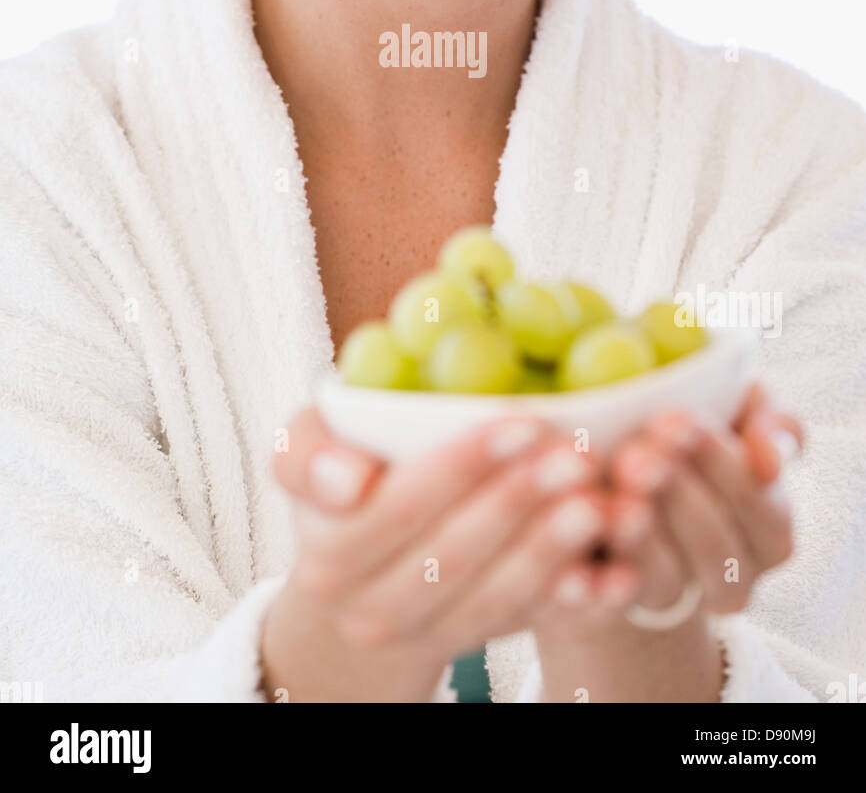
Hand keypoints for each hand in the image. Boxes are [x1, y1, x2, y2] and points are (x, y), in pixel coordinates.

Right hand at [260, 406, 608, 701]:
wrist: (367, 566)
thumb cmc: (351, 472)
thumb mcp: (308, 451)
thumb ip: (307, 454)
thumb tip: (350, 481)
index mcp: (330, 556)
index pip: (399, 508)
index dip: (463, 467)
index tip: (523, 422)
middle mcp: (371, 612)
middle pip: (453, 559)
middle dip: (519, 505)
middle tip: (577, 457)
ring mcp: (428, 638)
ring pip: (495, 600)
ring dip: (553, 551)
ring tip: (603, 501)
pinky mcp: (480, 646)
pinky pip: (531, 630)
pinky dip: (578, 604)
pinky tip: (615, 571)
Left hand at [533, 381, 802, 639]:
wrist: (618, 485)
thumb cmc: (688, 436)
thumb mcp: (737, 412)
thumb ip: (768, 419)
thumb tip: (772, 457)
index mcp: (771, 528)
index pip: (758, 501)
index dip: (721, 462)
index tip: (678, 418)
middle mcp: (735, 576)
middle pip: (715, 543)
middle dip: (677, 494)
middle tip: (639, 453)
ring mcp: (678, 598)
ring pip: (667, 579)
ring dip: (640, 537)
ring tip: (613, 493)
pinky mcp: (621, 608)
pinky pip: (612, 602)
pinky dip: (597, 579)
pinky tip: (583, 541)